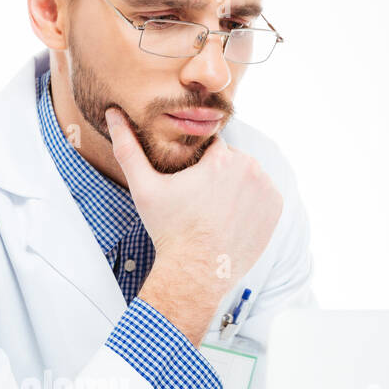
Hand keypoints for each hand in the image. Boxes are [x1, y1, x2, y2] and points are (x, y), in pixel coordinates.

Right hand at [105, 106, 282, 345]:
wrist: (196, 274)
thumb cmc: (169, 231)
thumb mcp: (144, 189)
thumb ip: (128, 148)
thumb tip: (112, 113)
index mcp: (221, 159)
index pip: (210, 147)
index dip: (198, 166)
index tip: (189, 187)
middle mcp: (250, 169)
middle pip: (231, 162)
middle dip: (217, 176)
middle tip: (200, 204)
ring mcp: (266, 189)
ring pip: (247, 177)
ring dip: (234, 187)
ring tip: (215, 212)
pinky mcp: (275, 208)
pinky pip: (261, 196)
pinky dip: (249, 204)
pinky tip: (231, 220)